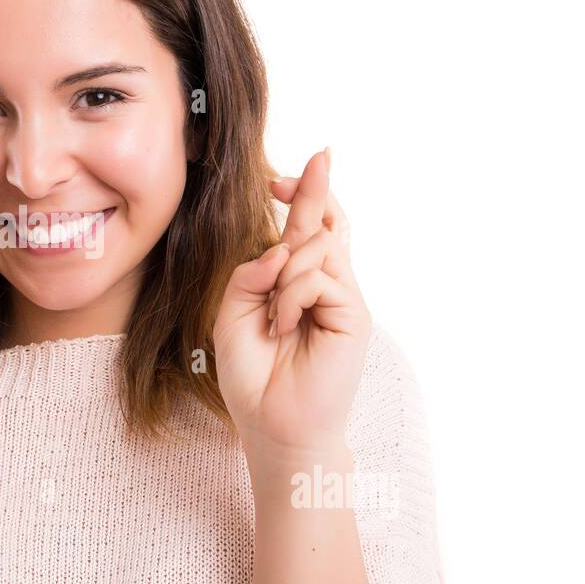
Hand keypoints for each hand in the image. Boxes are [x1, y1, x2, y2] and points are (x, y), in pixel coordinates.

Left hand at [212, 147, 371, 462]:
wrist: (274, 427)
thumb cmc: (253, 376)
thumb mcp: (231, 316)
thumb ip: (248, 275)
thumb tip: (280, 246)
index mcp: (295, 284)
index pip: (306, 230)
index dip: (303, 195)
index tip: (283, 171)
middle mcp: (323, 286)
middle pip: (324, 224)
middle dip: (315, 188)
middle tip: (319, 157)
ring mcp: (341, 298)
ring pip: (316, 247)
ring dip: (284, 273)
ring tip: (274, 321)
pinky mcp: (353, 315)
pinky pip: (318, 278)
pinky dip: (291, 296)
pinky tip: (283, 327)